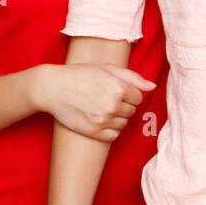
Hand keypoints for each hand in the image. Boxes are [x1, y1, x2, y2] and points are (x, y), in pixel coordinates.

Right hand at [35, 64, 156, 139]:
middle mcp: (113, 105)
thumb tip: (152, 87)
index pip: (138, 98)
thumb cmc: (81, 74)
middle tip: (107, 97)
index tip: (117, 90)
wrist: (53, 88)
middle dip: (123, 105)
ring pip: (123, 124)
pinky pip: (113, 136)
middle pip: (132, 111)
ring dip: (117, 117)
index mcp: (118, 87)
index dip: (129, 94)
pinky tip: (101, 120)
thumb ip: (133, 77)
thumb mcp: (107, 68)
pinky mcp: (93, 132)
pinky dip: (111, 130)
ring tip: (102, 108)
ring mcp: (103, 120)